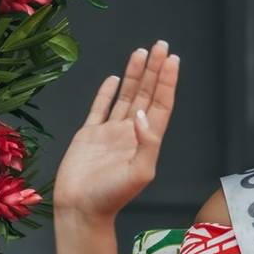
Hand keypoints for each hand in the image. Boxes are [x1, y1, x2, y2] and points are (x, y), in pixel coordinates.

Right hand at [53, 41, 178, 219]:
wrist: (80, 209)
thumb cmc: (111, 197)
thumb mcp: (138, 173)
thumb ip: (146, 142)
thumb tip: (141, 113)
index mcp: (145, 140)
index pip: (160, 104)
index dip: (167, 82)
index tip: (172, 60)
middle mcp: (130, 133)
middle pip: (146, 94)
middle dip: (155, 70)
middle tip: (161, 45)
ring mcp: (110, 133)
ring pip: (125, 96)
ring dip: (135, 75)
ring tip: (141, 52)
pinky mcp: (89, 135)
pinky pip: (99, 108)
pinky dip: (106, 92)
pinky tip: (113, 79)